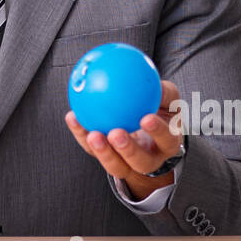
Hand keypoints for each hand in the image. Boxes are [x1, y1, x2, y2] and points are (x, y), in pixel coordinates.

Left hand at [64, 79, 181, 200]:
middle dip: (128, 150)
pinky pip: (92, 150)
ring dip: (103, 152)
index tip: (146, 118)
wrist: (146, 125)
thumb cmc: (159, 107)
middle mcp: (150, 159)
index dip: (158, 132)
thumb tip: (149, 75)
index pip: (167, 139)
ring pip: (116, 166)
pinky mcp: (107, 159)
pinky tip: (73, 117)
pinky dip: (82, 134)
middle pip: (141, 162)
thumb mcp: (167, 97)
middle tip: (116, 133)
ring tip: (92, 135)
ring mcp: (128, 164)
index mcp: (168, 143)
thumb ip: (162, 89)